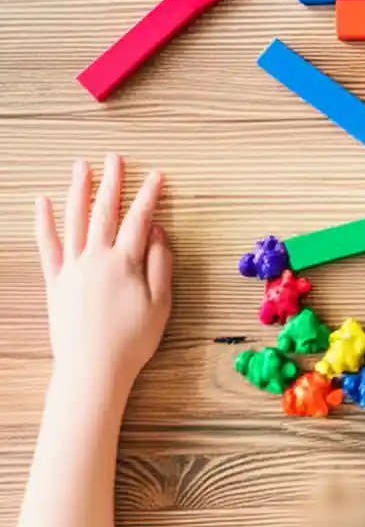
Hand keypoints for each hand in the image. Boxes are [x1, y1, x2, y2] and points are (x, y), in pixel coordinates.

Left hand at [34, 155, 171, 384]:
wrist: (93, 368)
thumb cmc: (133, 340)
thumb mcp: (161, 303)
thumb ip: (161, 264)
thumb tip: (158, 232)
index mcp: (125, 263)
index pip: (140, 220)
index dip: (150, 195)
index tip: (157, 176)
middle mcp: (96, 259)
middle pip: (105, 212)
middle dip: (112, 182)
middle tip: (115, 158)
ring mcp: (72, 268)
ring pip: (75, 221)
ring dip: (78, 191)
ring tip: (82, 167)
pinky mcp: (55, 281)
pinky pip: (48, 245)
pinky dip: (44, 222)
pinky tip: (42, 202)